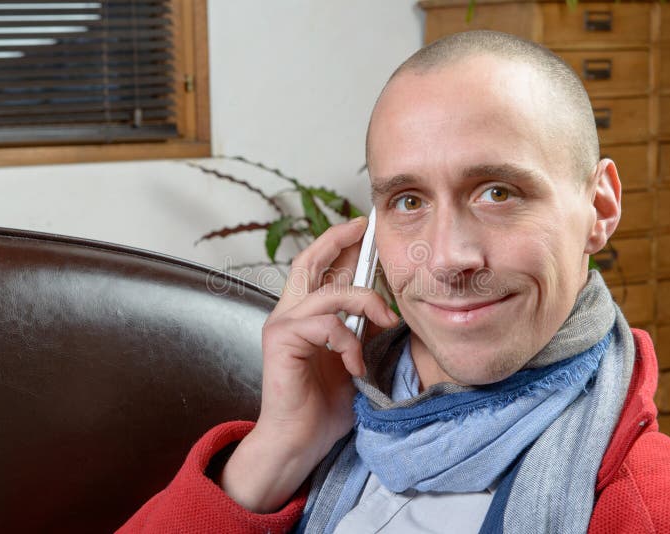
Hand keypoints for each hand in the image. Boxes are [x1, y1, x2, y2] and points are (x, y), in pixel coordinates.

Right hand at [221, 217, 397, 511]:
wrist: (299, 441)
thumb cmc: (324, 405)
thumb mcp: (355, 359)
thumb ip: (362, 331)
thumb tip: (387, 308)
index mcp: (307, 315)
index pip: (321, 269)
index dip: (340, 246)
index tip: (364, 230)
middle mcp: (290, 314)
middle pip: (308, 261)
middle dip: (337, 240)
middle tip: (363, 228)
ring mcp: (283, 325)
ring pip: (328, 292)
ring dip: (365, 303)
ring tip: (385, 322)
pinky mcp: (282, 341)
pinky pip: (324, 324)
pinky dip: (348, 341)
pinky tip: (356, 365)